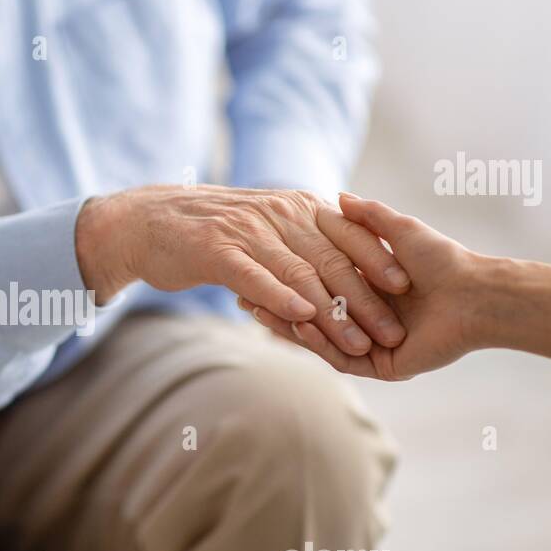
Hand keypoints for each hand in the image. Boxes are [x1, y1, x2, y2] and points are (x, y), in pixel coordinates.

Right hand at [77, 185, 410, 354]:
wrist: (145, 222)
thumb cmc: (206, 231)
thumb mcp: (261, 224)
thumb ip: (297, 237)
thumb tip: (334, 261)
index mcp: (295, 206)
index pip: (348, 233)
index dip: (378, 259)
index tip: (405, 289)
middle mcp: (278, 214)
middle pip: (333, 260)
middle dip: (366, 300)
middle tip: (391, 332)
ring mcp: (247, 232)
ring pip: (301, 274)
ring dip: (332, 313)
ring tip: (357, 344)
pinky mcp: (217, 251)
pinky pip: (256, 276)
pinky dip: (281, 296)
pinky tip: (301, 318)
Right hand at [242, 193, 482, 379]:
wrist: (475, 295)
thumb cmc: (442, 259)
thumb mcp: (398, 229)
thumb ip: (367, 216)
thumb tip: (338, 195)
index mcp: (369, 292)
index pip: (316, 287)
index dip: (287, 276)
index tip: (258, 262)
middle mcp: (366, 321)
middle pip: (311, 316)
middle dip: (277, 305)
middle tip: (243, 295)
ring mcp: (371, 345)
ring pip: (320, 339)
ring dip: (289, 325)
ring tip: (257, 310)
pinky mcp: (380, 366)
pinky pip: (339, 357)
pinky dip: (315, 342)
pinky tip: (295, 324)